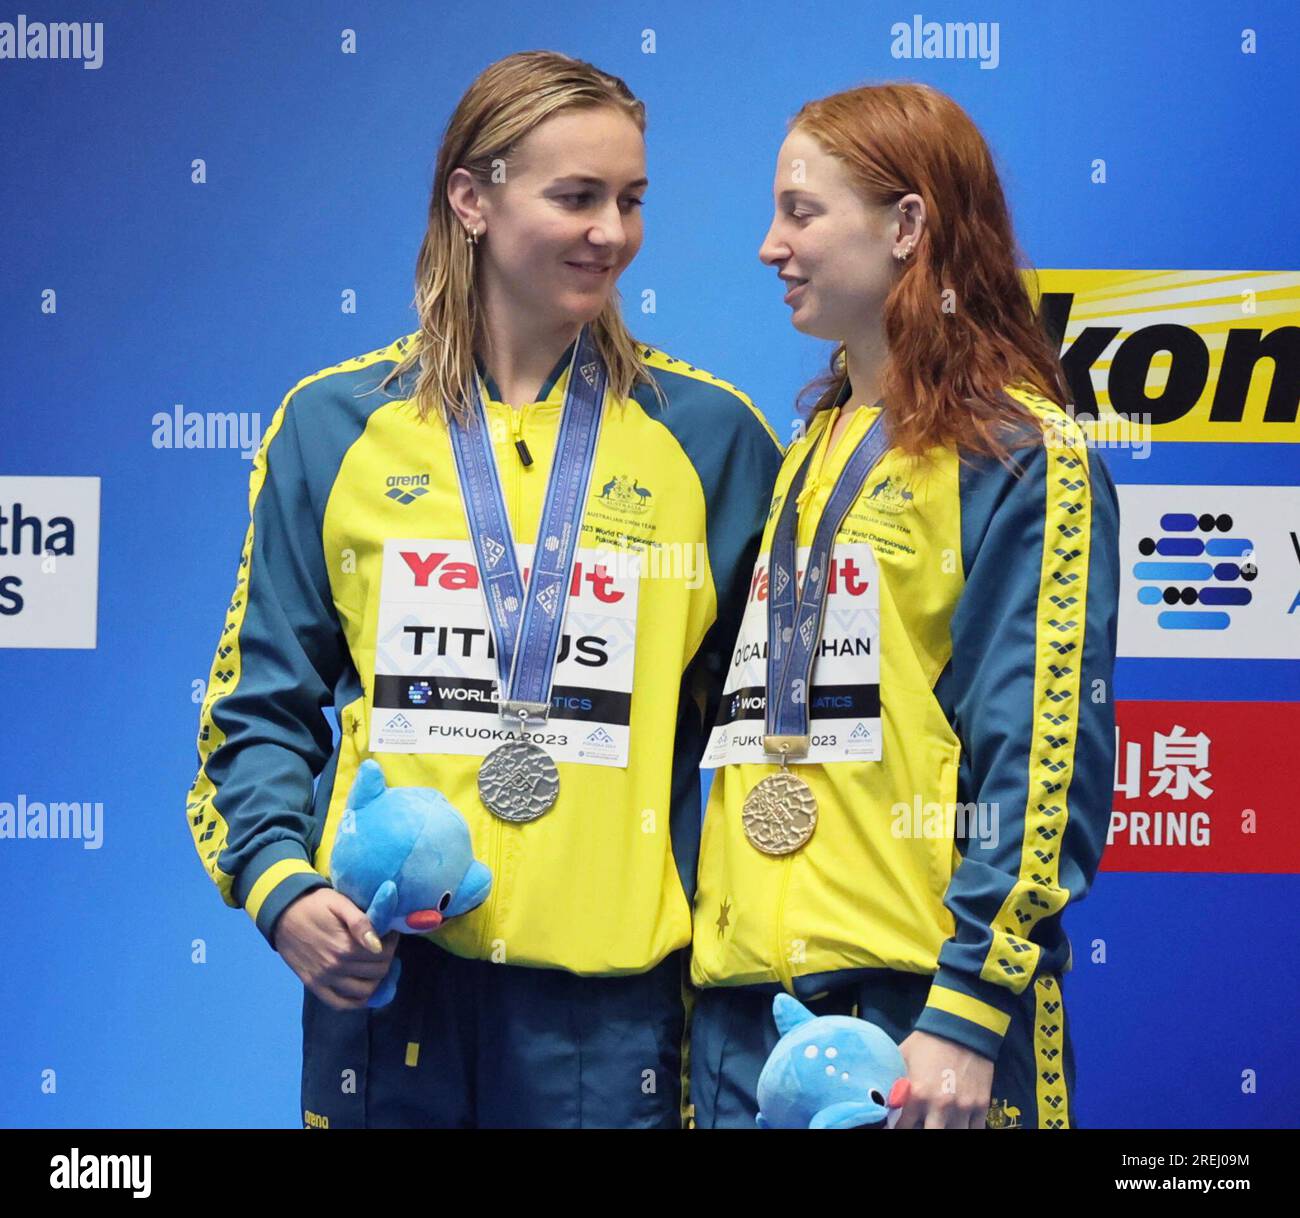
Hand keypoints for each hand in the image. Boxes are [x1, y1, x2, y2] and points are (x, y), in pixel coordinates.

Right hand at [272, 887, 398, 1010]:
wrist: (283, 914)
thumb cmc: (315, 905)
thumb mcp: (339, 903)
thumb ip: (360, 922)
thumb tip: (377, 945)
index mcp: (344, 946)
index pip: (383, 954)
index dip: (391, 943)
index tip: (389, 934)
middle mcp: (335, 967)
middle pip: (377, 973)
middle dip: (387, 959)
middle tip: (383, 948)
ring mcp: (324, 979)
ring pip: (364, 991)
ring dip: (376, 980)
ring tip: (374, 965)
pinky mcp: (314, 986)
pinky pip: (340, 1004)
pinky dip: (356, 1001)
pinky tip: (363, 988)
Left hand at [894, 1029, 994, 1127]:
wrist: (961, 1028)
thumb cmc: (927, 1043)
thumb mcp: (902, 1058)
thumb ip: (893, 1082)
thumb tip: (881, 1100)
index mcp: (917, 1094)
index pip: (902, 1127)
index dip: (898, 1127)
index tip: (900, 1123)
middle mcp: (940, 1105)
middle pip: (930, 1134)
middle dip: (922, 1130)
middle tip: (921, 1122)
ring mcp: (963, 1107)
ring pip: (954, 1134)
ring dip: (945, 1128)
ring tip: (939, 1120)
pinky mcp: (981, 1105)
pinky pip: (974, 1130)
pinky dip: (965, 1127)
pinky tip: (957, 1121)